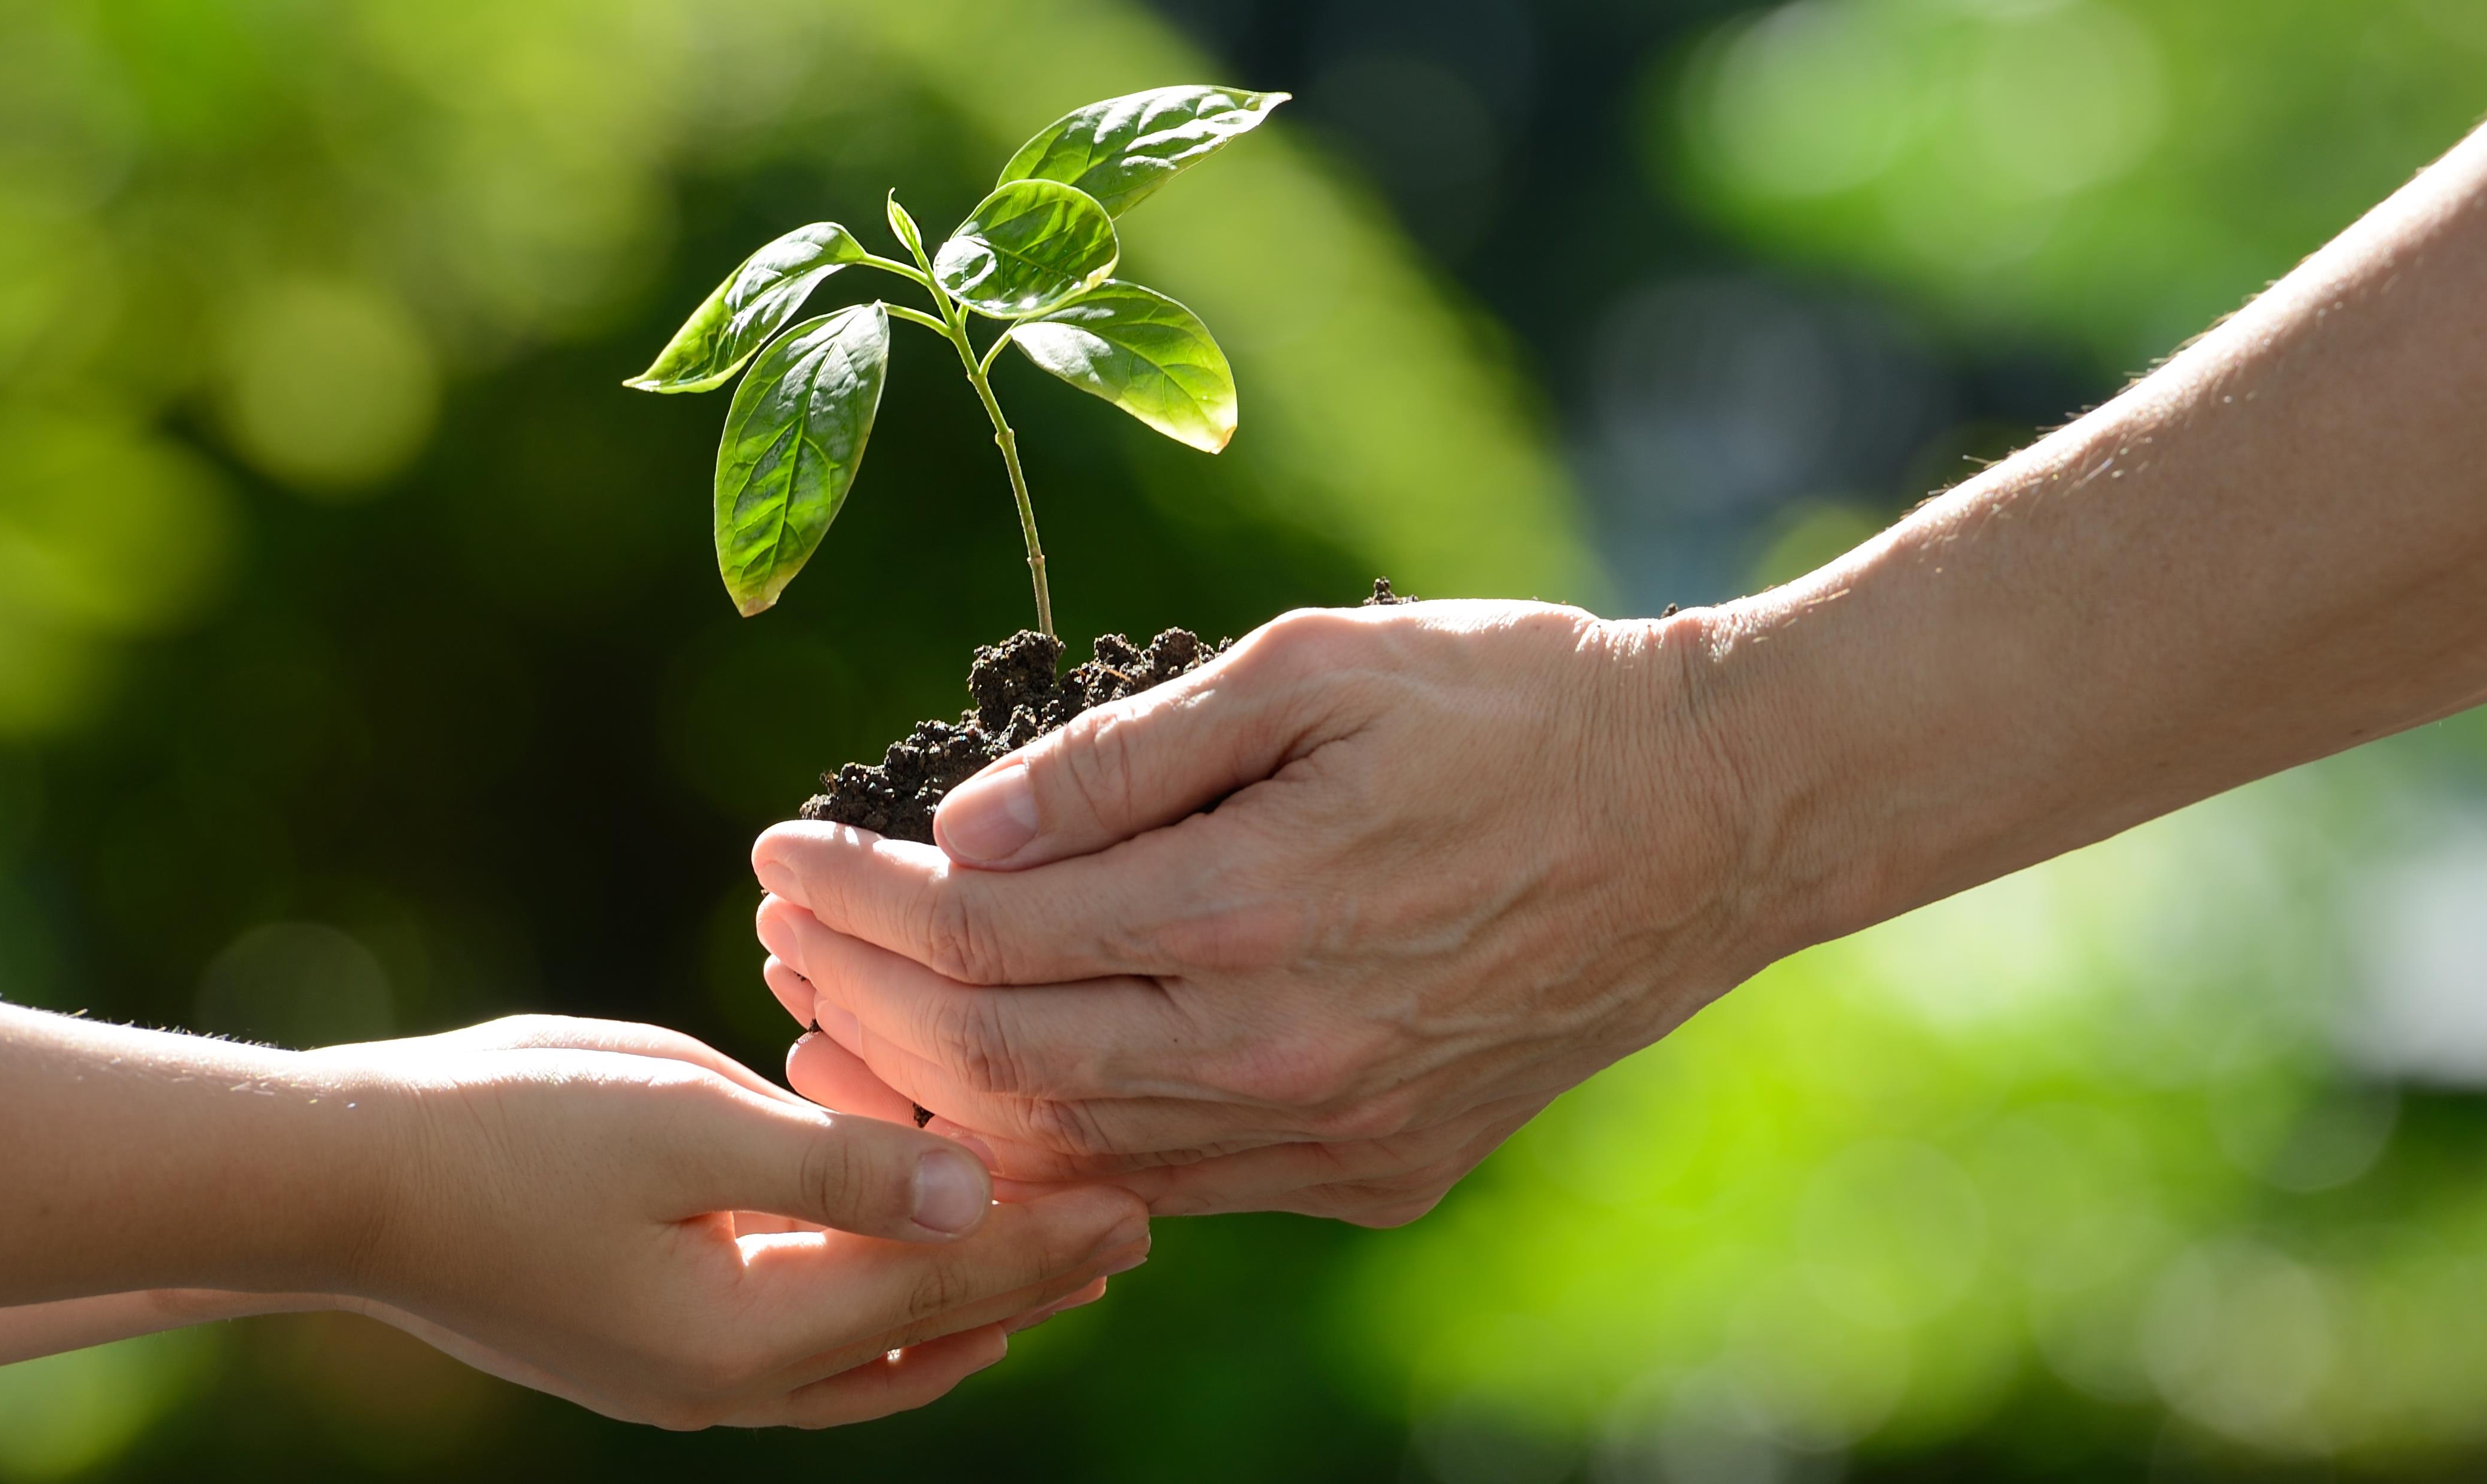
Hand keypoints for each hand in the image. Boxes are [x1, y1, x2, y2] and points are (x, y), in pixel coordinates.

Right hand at [316, 1014, 1148, 1428]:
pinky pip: (814, 1345)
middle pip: (927, 1333)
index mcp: (748, 1335)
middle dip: (1030, 1281)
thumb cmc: (511, 1133)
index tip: (1141, 1201)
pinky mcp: (661, 1345)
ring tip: (1052, 1260)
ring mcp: (692, 1375)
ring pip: (876, 1355)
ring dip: (968, 1302)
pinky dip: (886, 1308)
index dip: (1047, 1242)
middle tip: (1129, 1225)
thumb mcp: (685, 1127)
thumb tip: (974, 1198)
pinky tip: (918, 1269)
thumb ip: (836, 1170)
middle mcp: (732, 1381)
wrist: (351, 1182)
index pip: (943, 1286)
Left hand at [750, 601, 1777, 1224]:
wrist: (1709, 818)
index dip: (857, 898)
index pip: (983, 932)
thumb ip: (1132, 756)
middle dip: (858, 998)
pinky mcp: (1377, 1172)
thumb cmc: (1513, 706)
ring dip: (934, 1091)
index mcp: (1257, 908)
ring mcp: (1333, 1134)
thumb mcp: (1318, 668)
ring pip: (1071, 1151)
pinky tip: (996, 1095)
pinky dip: (1059, 1148)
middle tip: (777, 932)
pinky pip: (1172, 1187)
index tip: (778, 850)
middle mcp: (1283, 1053)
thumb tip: (964, 826)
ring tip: (838, 1022)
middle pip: (997, 1061)